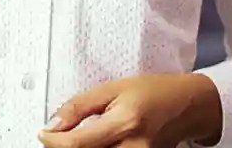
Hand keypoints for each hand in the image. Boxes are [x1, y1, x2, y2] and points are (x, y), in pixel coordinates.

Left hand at [37, 73, 222, 147]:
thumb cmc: (153, 92)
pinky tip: (91, 144)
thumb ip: (79, 107)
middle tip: (55, 138)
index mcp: (125, 123)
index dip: (53, 141)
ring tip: (74, 141)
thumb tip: (53, 124)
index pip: (78, 143)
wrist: (188, 106)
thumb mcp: (111, 89)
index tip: (43, 134)